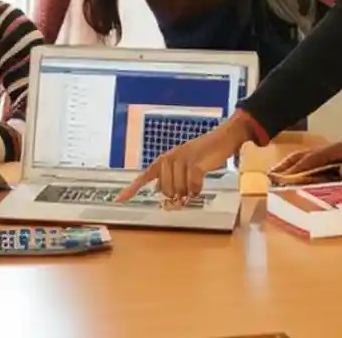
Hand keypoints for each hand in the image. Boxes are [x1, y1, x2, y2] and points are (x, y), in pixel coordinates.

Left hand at [117, 114, 254, 201]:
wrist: (223, 140)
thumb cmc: (204, 155)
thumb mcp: (184, 165)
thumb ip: (171, 177)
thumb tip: (162, 192)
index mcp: (164, 160)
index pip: (144, 176)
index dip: (132, 189)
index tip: (119, 201)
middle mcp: (169, 159)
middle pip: (166, 191)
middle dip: (178, 194)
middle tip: (189, 189)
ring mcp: (181, 160)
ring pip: (179, 190)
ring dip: (189, 192)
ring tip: (197, 183)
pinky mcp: (194, 162)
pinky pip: (192, 187)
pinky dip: (197, 189)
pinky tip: (200, 186)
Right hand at [275, 130, 341, 176]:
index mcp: (329, 152)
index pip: (309, 161)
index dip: (297, 168)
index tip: (285, 176)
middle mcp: (320, 152)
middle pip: (298, 158)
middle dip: (284, 166)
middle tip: (270, 176)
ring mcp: (319, 153)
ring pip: (297, 157)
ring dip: (284, 165)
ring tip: (272, 174)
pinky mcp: (320, 156)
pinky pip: (302, 159)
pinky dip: (291, 164)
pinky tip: (286, 172)